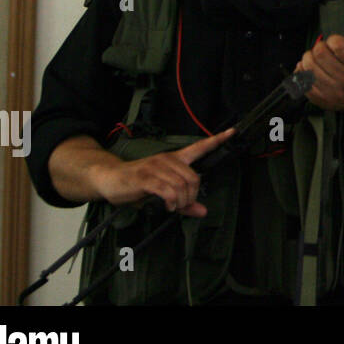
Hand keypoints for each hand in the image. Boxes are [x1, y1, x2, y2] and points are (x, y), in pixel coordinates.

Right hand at [93, 128, 234, 216]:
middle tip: (181, 205)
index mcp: (175, 159)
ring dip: (181, 201)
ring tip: (173, 206)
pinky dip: (171, 201)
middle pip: (194, 177)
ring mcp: (156, 167)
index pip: (200, 147)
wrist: (110, 178)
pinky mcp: (146, 177)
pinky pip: (168, 190)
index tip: (233, 132)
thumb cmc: (138, 184)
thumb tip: (202, 211)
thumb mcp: (163, 193)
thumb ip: (183, 201)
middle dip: (192, 196)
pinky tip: (166, 206)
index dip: (217, 140)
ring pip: (182, 185)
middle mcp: (168, 160)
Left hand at [298, 34, 343, 119]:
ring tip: (314, 57)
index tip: (334, 42)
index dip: (333, 39)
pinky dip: (302, 72)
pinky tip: (309, 69)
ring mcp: (333, 93)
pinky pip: (303, 81)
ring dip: (308, 58)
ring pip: (308, 67)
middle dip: (318, 47)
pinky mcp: (321, 100)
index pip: (339, 46)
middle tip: (322, 48)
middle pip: (320, 54)